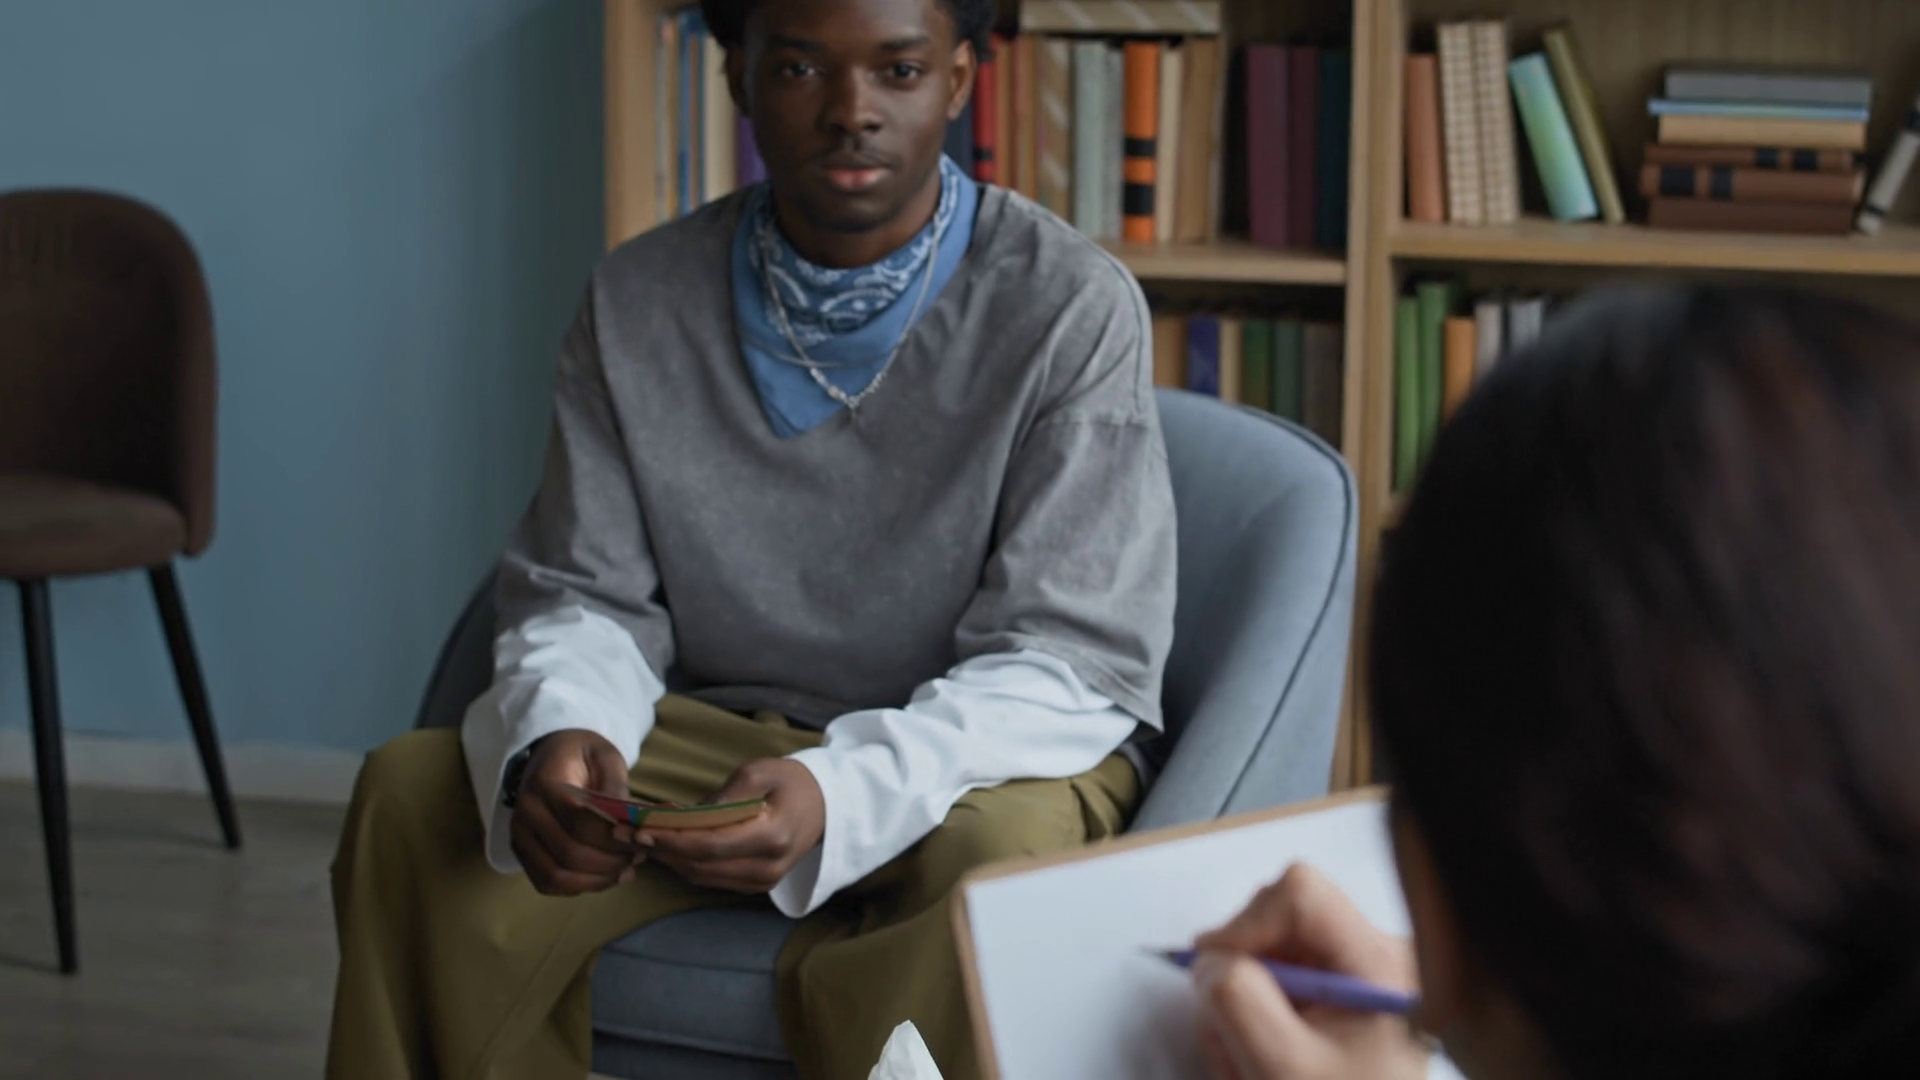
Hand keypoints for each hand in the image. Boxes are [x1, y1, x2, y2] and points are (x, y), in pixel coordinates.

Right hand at [510, 730, 640, 896]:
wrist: (552, 756)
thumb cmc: (583, 756)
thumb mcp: (606, 758)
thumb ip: (617, 788)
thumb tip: (633, 823)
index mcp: (545, 784)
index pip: (580, 820)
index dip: (614, 836)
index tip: (642, 838)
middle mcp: (525, 813)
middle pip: (569, 853)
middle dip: (611, 861)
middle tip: (640, 854)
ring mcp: (519, 837)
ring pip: (556, 875)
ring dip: (597, 879)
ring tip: (626, 869)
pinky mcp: (522, 854)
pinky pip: (547, 883)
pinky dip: (579, 887)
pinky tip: (606, 877)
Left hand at [641, 758, 824, 893]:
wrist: (826, 805)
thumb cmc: (791, 781)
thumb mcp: (759, 772)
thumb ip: (723, 797)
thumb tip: (683, 816)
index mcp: (771, 838)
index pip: (709, 845)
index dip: (671, 840)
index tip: (640, 827)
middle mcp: (766, 869)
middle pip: (700, 867)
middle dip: (660, 850)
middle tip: (624, 833)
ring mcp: (761, 883)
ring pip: (701, 877)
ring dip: (667, 859)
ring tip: (637, 838)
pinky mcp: (755, 886)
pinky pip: (710, 878)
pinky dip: (684, 863)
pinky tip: (664, 846)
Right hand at [1191, 864, 1427, 1079]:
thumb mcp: (1279, 1068)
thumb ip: (1237, 1000)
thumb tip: (1210, 959)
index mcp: (1381, 963)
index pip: (1300, 894)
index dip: (1244, 925)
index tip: (1215, 974)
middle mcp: (1382, 955)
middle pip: (1282, 919)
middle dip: (1240, 973)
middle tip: (1229, 1038)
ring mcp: (1366, 974)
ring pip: (1276, 951)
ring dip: (1243, 1002)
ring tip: (1244, 1063)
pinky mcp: (1349, 994)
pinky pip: (1286, 978)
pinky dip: (1259, 1014)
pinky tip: (1262, 1058)